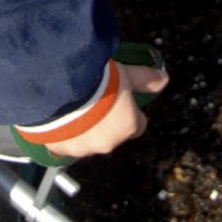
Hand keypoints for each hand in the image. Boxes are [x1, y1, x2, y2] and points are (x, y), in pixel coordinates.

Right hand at [45, 59, 168, 158]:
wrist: (60, 89)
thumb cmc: (97, 81)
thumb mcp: (125, 73)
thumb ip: (145, 78)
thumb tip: (163, 79)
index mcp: (128, 126)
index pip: (137, 125)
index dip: (131, 112)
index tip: (123, 102)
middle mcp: (107, 143)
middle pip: (112, 134)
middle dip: (105, 121)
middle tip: (96, 100)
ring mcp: (83, 148)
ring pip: (87, 141)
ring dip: (84, 129)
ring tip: (75, 107)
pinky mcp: (59, 148)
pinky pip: (64, 143)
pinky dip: (63, 132)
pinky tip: (58, 116)